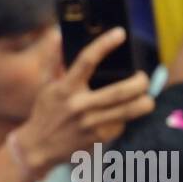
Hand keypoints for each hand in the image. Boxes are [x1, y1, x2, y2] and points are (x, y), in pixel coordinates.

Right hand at [15, 28, 153, 173]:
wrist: (38, 148)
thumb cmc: (45, 112)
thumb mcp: (45, 85)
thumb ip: (53, 59)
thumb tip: (58, 34)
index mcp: (65, 89)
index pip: (86, 61)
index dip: (105, 44)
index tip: (120, 33)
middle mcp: (79, 106)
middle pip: (122, 90)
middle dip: (141, 81)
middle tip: (142, 78)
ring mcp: (90, 124)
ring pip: (131, 110)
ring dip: (145, 101)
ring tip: (145, 97)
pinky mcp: (98, 138)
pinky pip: (122, 124)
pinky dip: (125, 118)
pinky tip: (118, 116)